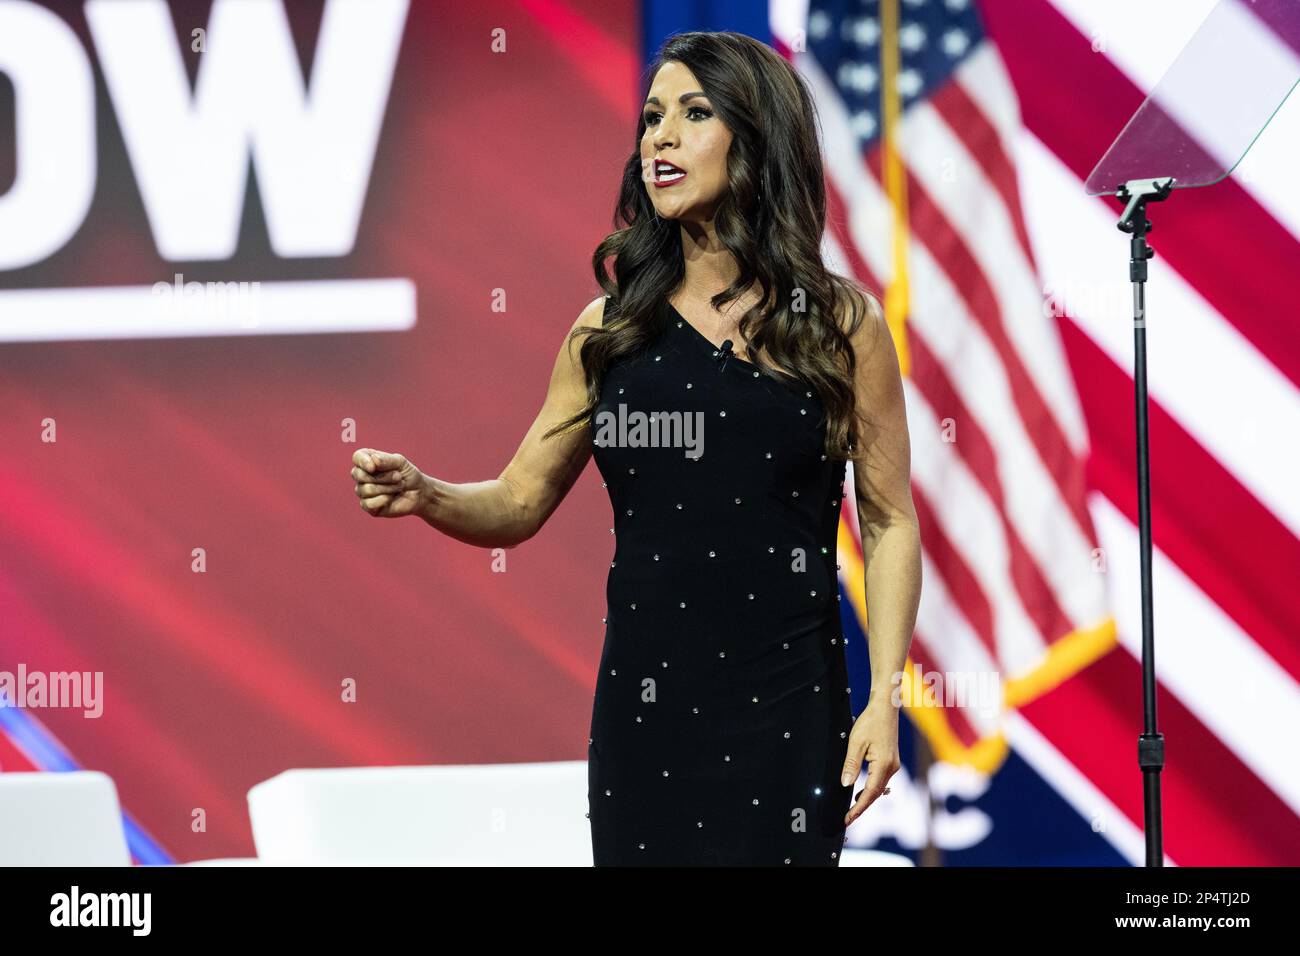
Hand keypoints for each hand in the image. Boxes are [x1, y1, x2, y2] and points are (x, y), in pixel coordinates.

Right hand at [351, 448, 424, 517]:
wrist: (419, 493)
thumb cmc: (408, 475)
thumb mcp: (401, 462)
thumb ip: (387, 460)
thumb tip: (373, 461)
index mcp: (368, 460)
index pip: (357, 457)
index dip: (363, 462)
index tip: (373, 467)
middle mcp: (362, 476)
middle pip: (360, 475)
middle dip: (383, 477)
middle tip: (399, 477)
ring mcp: (363, 491)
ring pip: (366, 489)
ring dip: (388, 488)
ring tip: (399, 486)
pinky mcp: (368, 506)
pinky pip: (368, 504)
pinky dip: (383, 500)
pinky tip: (391, 498)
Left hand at [840, 695, 900, 826]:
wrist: (885, 708)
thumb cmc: (871, 721)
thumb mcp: (856, 742)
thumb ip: (851, 764)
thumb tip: (845, 784)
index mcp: (883, 765)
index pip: (870, 793)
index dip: (858, 808)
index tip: (848, 819)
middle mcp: (892, 768)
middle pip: (876, 794)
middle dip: (861, 807)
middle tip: (847, 819)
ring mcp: (893, 765)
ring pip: (879, 788)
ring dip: (866, 798)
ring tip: (851, 808)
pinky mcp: (891, 761)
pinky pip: (881, 780)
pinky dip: (871, 788)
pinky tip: (861, 791)